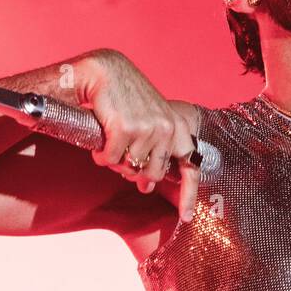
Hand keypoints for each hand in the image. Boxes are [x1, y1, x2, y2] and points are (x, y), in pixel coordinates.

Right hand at [78, 49, 199, 221]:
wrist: (106, 72)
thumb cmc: (127, 100)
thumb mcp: (150, 123)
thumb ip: (155, 152)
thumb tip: (146, 187)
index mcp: (178, 128)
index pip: (190, 167)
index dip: (188, 195)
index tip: (185, 217)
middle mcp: (167, 129)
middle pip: (152, 175)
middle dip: (134, 173)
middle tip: (122, 157)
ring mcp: (148, 129)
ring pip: (129, 169)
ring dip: (115, 161)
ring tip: (111, 141)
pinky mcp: (125, 130)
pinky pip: (110, 160)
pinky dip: (101, 156)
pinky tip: (100, 141)